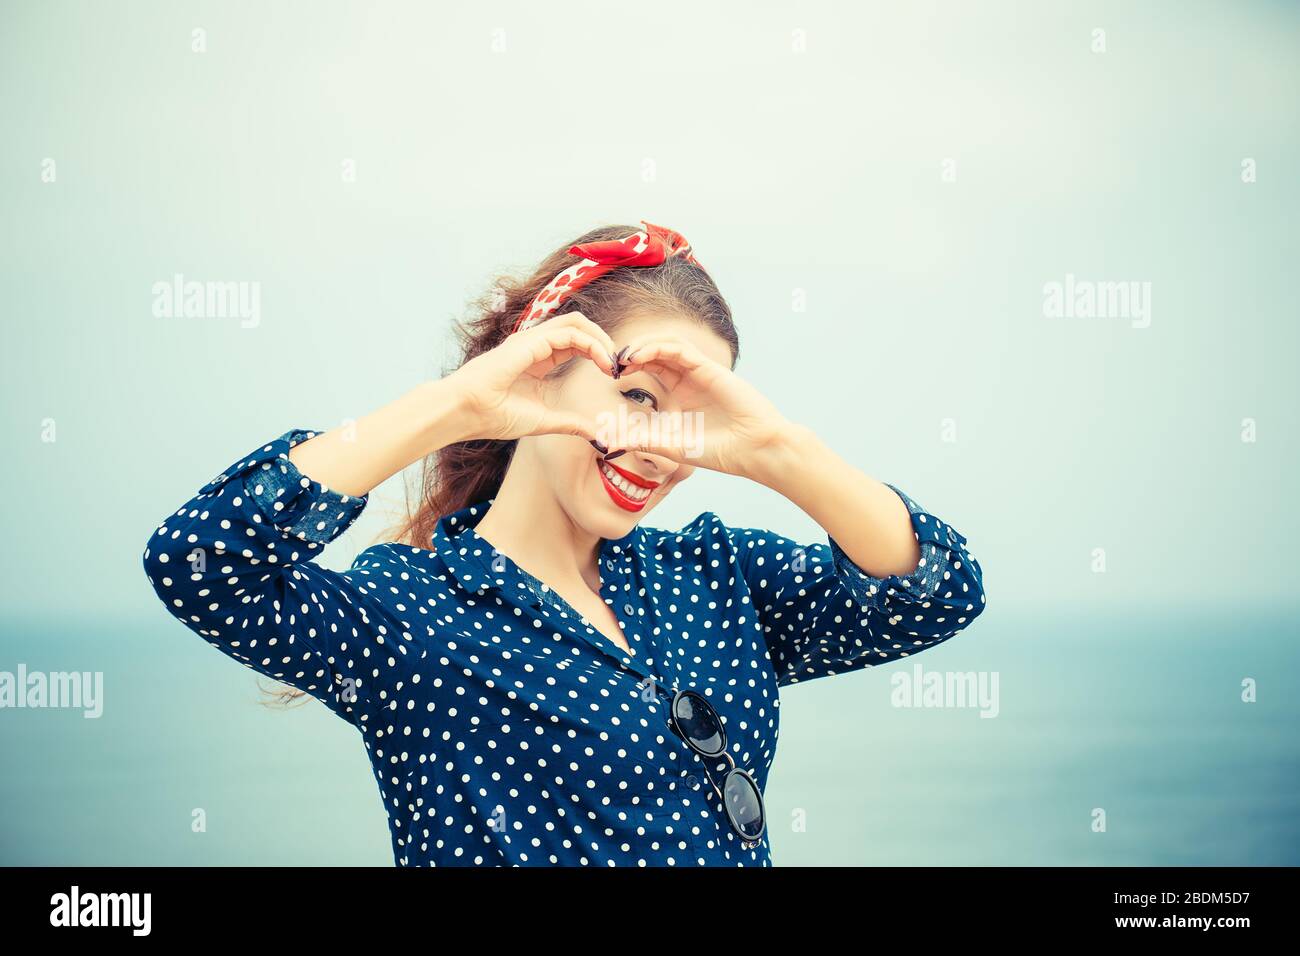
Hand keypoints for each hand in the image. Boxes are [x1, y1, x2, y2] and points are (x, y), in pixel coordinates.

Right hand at [445, 312, 617, 442]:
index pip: (575, 343)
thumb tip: (598, 436)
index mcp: (538, 359)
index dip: (598, 353)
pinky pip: (570, 332)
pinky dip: (592, 343)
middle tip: (618, 365)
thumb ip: (571, 424)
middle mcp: (536, 344)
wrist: (467, 411)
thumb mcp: (544, 421)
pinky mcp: (531, 341)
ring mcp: (532, 339)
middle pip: (578, 326)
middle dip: (603, 342)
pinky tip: (602, 362)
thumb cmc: (495, 415)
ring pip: (576, 322)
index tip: (613, 375)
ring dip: (601, 339)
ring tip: (613, 362)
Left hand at [608, 337, 798, 478]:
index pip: (649, 366)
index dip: (628, 364)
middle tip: (612, 362)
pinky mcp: (710, 368)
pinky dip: (658, 348)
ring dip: (642, 345)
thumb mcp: (671, 446)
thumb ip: (642, 441)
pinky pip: (680, 349)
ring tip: (624, 357)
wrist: (753, 450)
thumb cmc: (719, 452)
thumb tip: (608, 442)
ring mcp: (699, 371)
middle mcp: (688, 378)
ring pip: (666, 343)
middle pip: (655, 350)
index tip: (610, 374)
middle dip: (631, 351)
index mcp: (679, 393)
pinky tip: (640, 357)